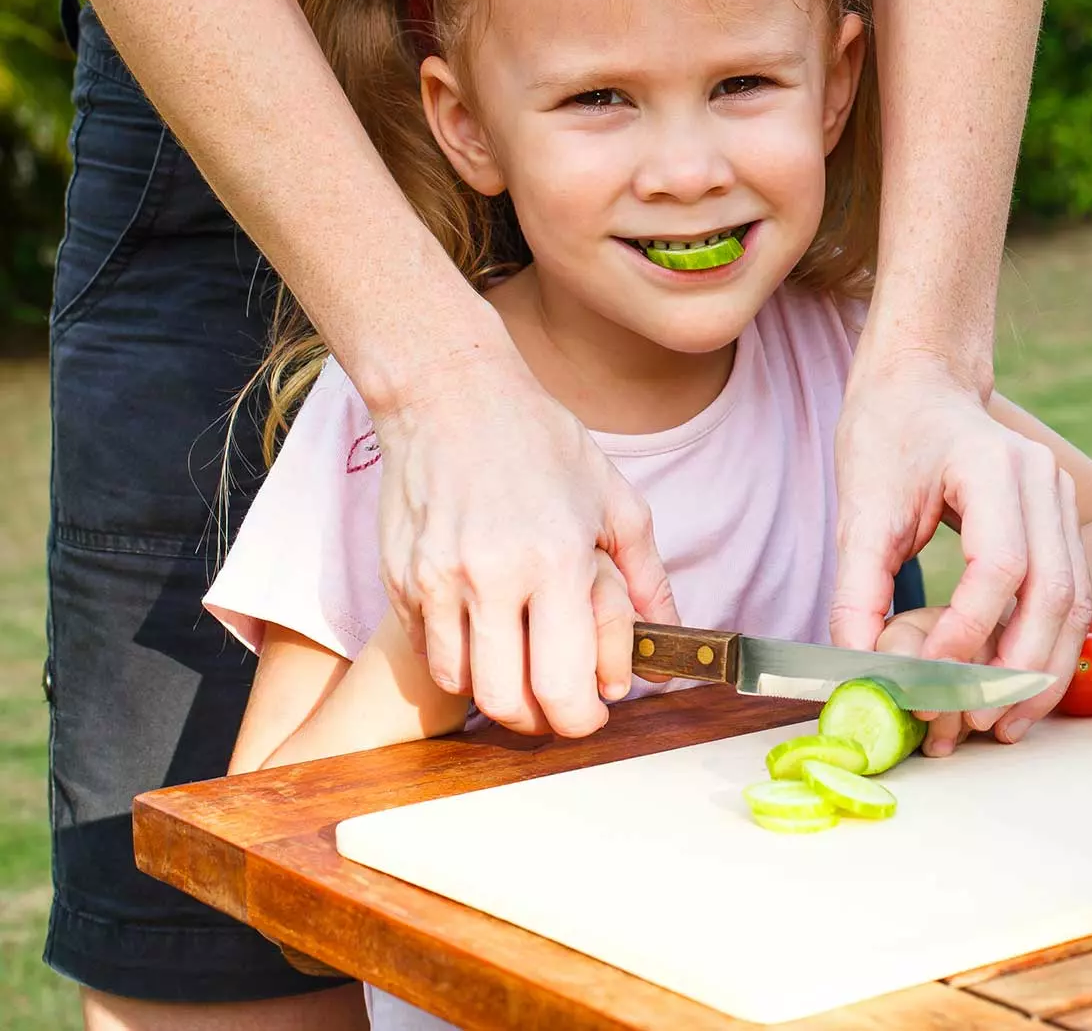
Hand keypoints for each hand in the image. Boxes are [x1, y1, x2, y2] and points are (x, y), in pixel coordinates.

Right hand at [374, 351, 677, 737]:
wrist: (448, 393)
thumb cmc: (539, 439)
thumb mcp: (614, 498)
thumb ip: (647, 576)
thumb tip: (667, 638)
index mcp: (554, 561)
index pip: (563, 687)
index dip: (583, 719)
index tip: (593, 710)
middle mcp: (490, 578)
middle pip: (506, 704)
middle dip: (539, 721)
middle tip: (556, 702)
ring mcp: (436, 580)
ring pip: (460, 684)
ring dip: (494, 690)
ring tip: (518, 662)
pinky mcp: (400, 578)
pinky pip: (427, 650)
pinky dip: (457, 655)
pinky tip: (480, 625)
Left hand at [829, 353, 1091, 742]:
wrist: (917, 386)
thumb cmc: (885, 434)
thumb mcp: (858, 506)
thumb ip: (857, 586)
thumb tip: (858, 665)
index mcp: (990, 464)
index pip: (998, 565)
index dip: (967, 630)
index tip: (930, 678)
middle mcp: (1040, 479)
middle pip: (1053, 590)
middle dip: (1018, 668)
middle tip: (977, 722)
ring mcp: (1058, 498)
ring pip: (1072, 600)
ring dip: (1042, 669)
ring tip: (1002, 722)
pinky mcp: (1058, 520)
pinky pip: (1067, 592)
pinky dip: (1046, 645)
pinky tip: (1016, 686)